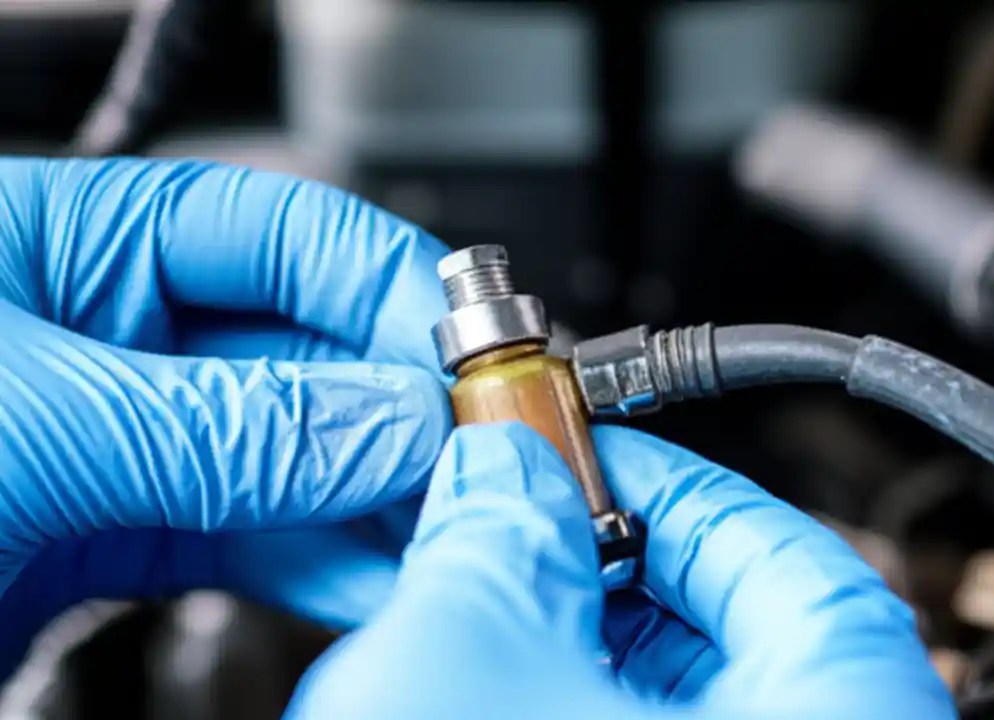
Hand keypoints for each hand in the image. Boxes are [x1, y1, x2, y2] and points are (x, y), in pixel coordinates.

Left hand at [0, 157, 454, 674]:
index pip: (282, 232)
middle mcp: (109, 329)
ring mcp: (121, 436)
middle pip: (309, 350)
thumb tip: (392, 424)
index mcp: (72, 239)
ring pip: (297, 456)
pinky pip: (254, 536)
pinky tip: (385, 579)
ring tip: (450, 530)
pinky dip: (327, 563)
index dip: (392, 290)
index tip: (473, 357)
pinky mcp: (116, 533)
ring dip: (384, 500)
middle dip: (405, 410)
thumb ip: (229, 427)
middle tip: (483, 457)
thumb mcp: (39, 421)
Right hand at [287, 423, 955, 718]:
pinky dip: (576, 706)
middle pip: (723, 611)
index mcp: (843, 701)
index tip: (570, 448)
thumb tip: (496, 469)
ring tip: (484, 621)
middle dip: (593, 556)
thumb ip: (491, 537)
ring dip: (572, 644)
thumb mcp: (467, 671)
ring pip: (675, 693)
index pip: (770, 533)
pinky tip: (494, 694)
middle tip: (509, 529)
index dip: (648, 469)